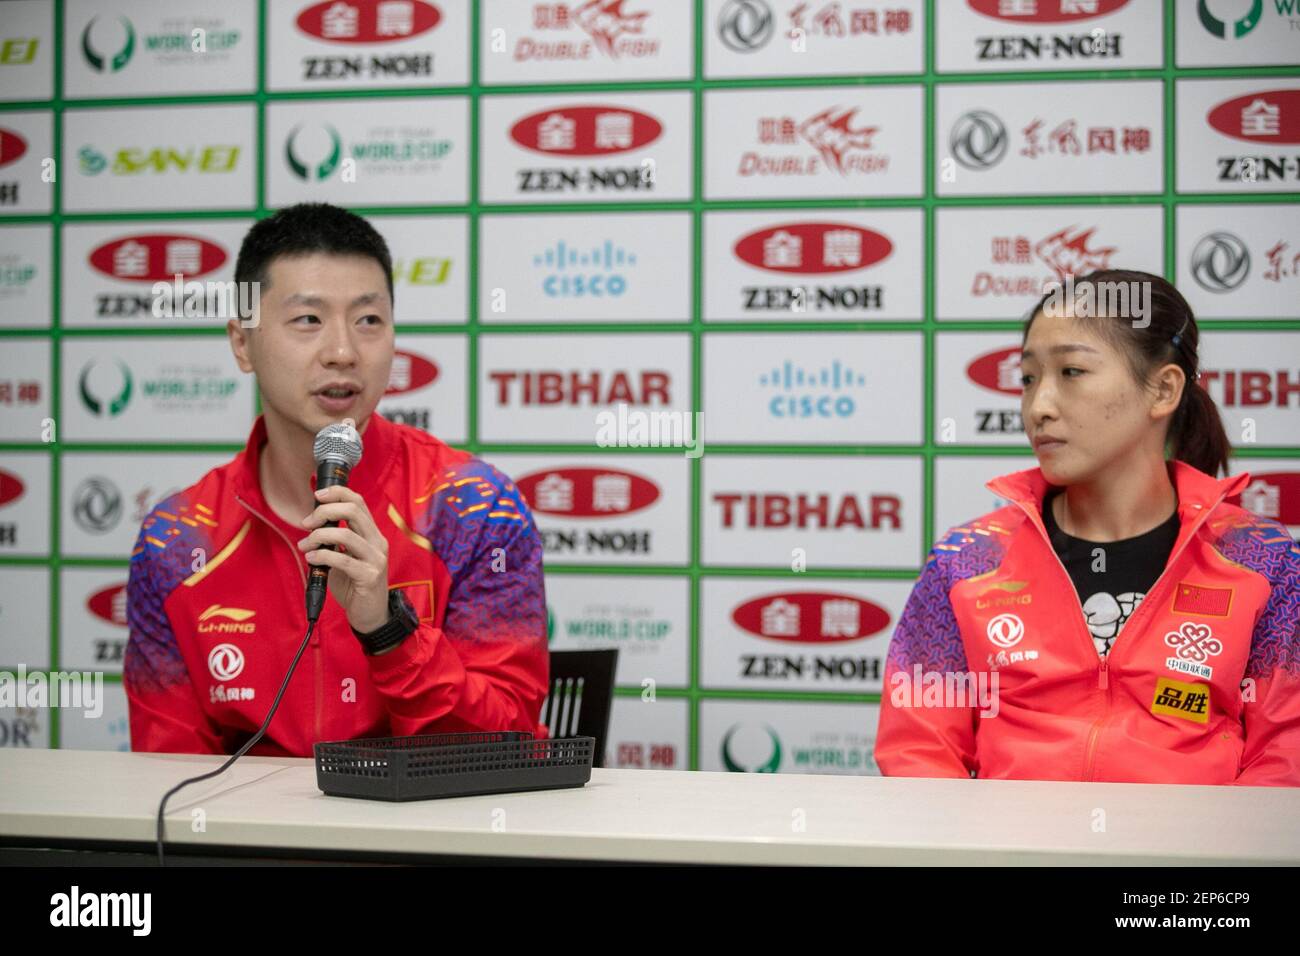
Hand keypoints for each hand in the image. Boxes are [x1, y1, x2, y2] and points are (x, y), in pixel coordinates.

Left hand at [297, 485, 389, 632]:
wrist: (371, 615)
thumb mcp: (344, 557)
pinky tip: (312, 559)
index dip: (337, 493)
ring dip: (318, 537)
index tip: (317, 495)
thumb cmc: (354, 585)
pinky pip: (343, 560)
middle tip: (306, 524)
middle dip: (324, 511)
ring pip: (346, 533)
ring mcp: (376, 559)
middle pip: (353, 510)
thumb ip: (334, 541)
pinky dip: (323, 556)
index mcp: (372, 534)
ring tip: (305, 547)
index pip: (358, 501)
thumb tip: (312, 524)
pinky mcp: (369, 576)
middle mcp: (377, 542)